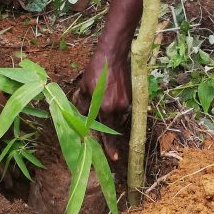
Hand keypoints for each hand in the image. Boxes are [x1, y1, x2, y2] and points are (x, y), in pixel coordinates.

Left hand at [74, 48, 131, 162]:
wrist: (113, 55)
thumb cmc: (96, 70)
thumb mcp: (85, 87)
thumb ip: (84, 104)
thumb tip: (81, 116)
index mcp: (105, 108)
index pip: (107, 133)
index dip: (111, 147)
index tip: (115, 158)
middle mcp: (118, 108)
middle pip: (112, 123)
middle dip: (106, 120)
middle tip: (100, 107)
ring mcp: (127, 102)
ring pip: (118, 114)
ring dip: (111, 110)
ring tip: (105, 93)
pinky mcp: (132, 96)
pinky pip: (123, 106)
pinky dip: (117, 103)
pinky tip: (112, 90)